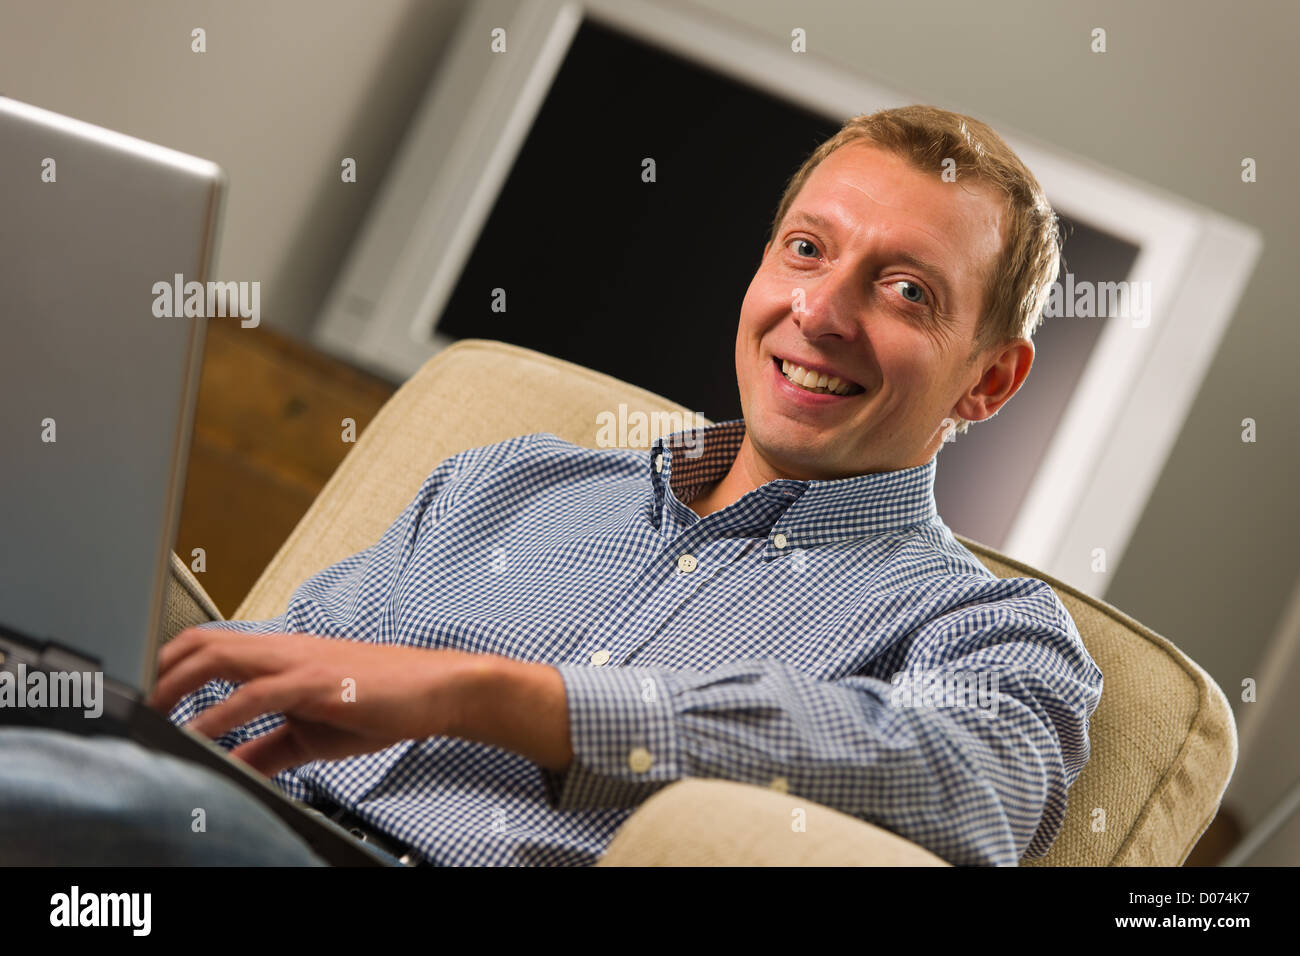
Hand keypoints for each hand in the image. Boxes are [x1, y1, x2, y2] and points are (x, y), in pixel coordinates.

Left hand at [148, 627, 480, 777]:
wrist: (437, 690)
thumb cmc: (382, 702)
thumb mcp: (312, 735)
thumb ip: (266, 749)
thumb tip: (229, 769)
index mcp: (280, 657)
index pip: (209, 645)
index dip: (167, 663)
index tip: (140, 694)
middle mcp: (282, 650)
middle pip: (200, 641)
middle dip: (156, 669)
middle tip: (130, 704)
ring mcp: (297, 662)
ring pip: (218, 657)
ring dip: (174, 685)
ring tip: (150, 714)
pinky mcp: (315, 681)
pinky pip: (255, 694)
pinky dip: (218, 714)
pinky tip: (199, 735)